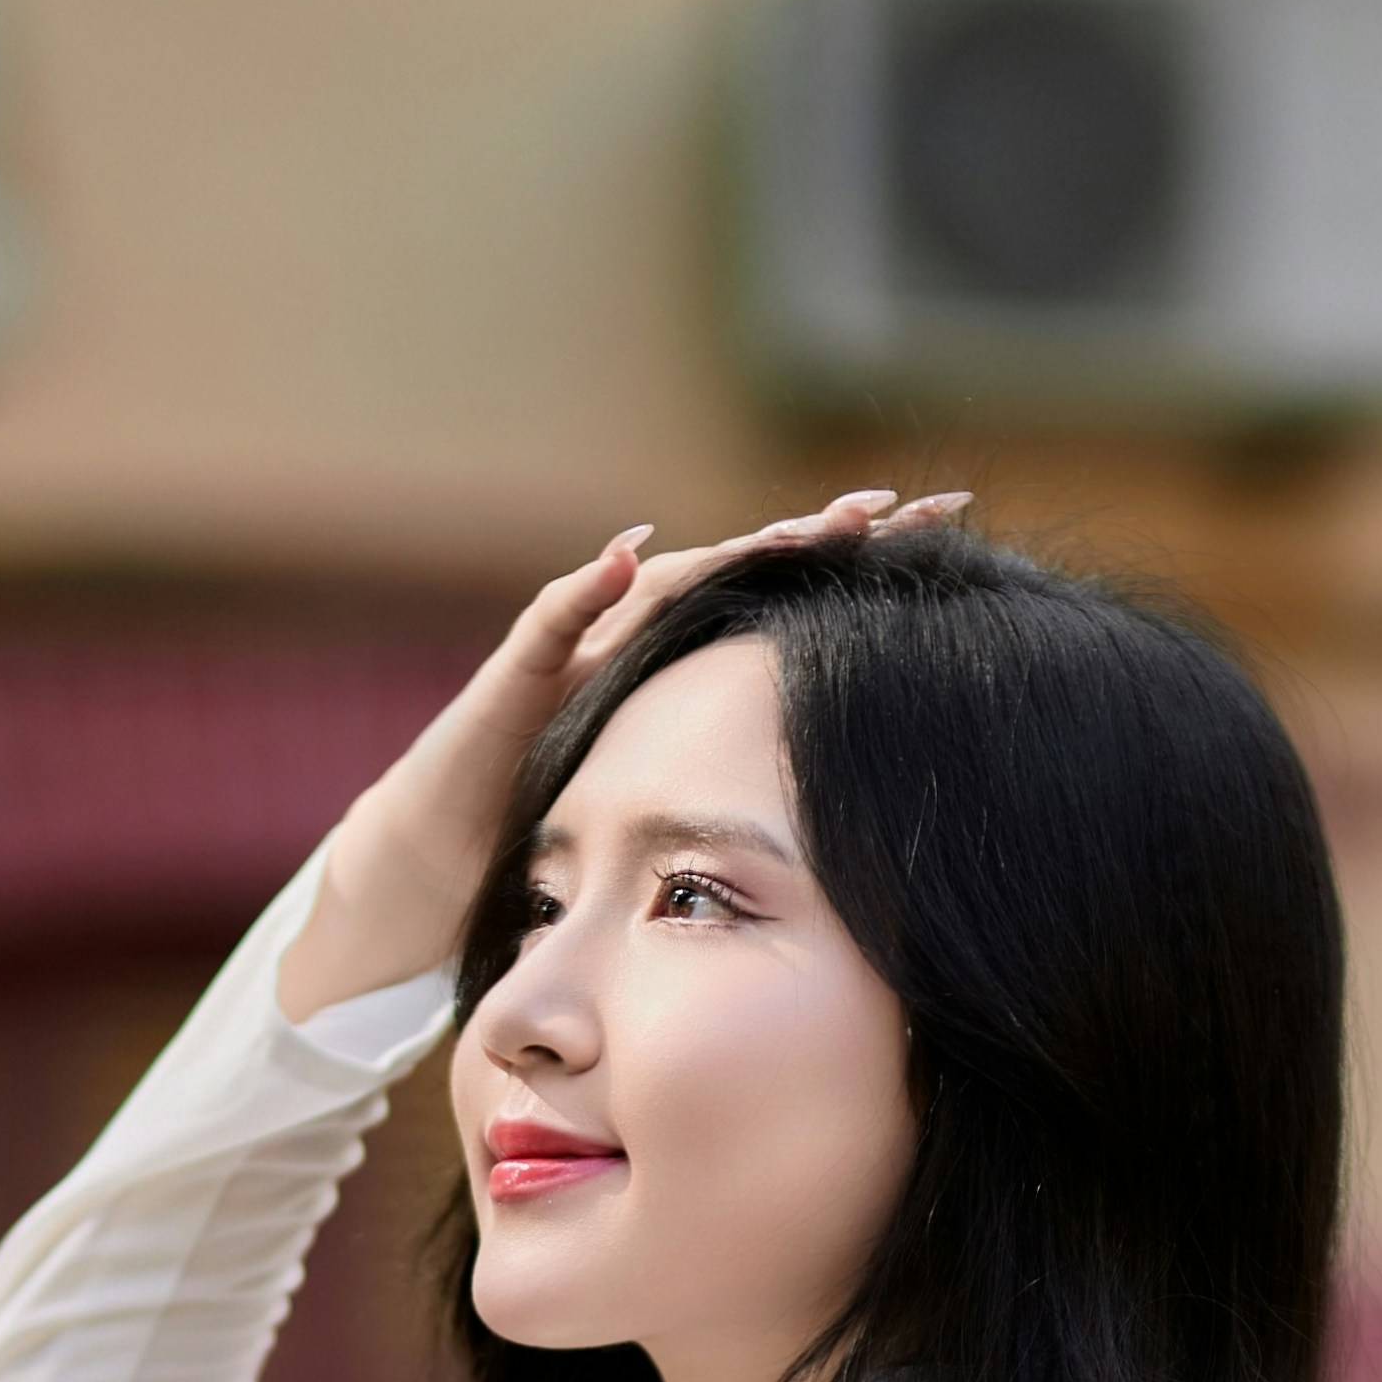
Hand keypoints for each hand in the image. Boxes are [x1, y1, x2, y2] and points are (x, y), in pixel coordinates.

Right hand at [276, 487, 969, 1021]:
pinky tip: (626, 550)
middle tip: (900, 506)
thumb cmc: (552, 851)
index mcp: (680, 680)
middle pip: (739, 576)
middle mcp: (631, 647)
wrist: (433, 875)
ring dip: (727, 553)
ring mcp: (570, 655)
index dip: (856, 575)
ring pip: (658, 583)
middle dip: (817, 539)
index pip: (781, 611)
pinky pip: (545, 625)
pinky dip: (582, 588)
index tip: (947, 540)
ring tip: (802, 529)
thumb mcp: (673, 825)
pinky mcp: (507, 685)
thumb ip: (742, 809)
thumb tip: (864, 832)